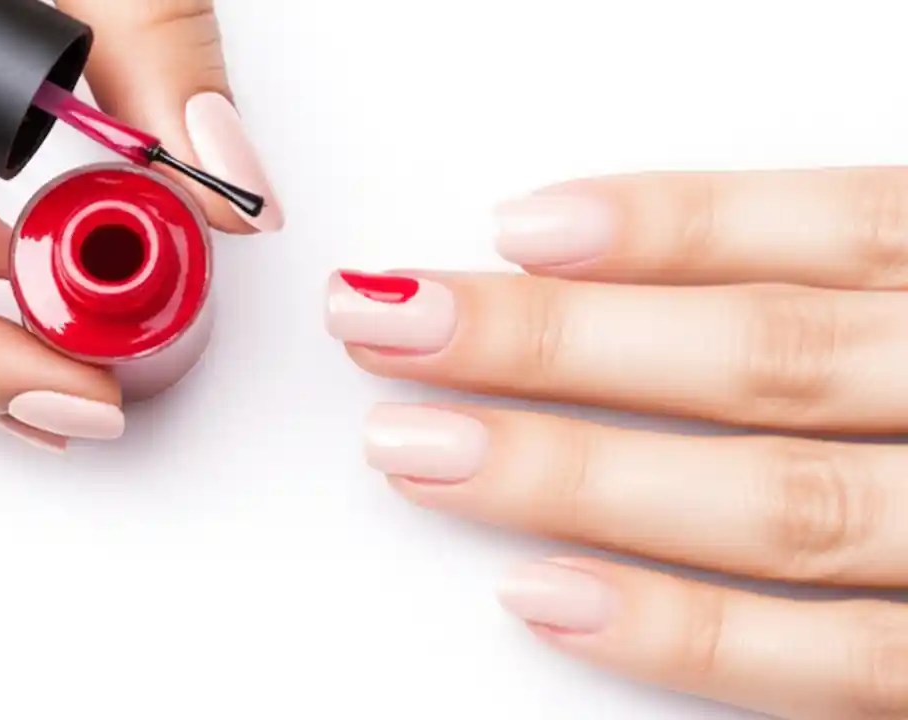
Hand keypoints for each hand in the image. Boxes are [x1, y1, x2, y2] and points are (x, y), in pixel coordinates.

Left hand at [327, 168, 907, 717]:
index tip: (518, 228)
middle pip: (765, 357)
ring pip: (773, 501)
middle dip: (560, 341)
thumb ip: (856, 292)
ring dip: (574, 474)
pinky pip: (833, 664)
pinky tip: (540, 594)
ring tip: (418, 448)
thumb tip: (619, 260)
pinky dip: (680, 630)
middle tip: (394, 325)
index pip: (842, 233)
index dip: (678, 227)